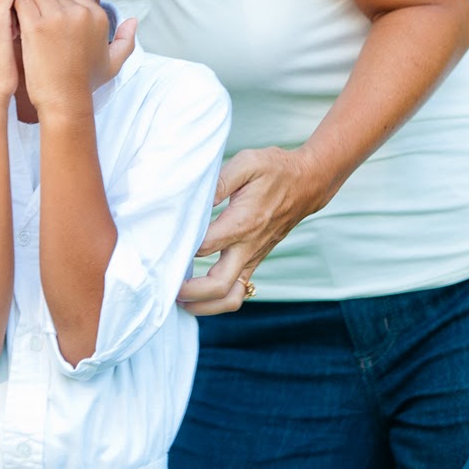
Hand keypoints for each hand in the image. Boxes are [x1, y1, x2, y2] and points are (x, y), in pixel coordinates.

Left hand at [15, 0, 136, 112]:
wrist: (64, 100)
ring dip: (27, 9)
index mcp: (98, 17)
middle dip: (43, 10)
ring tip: (26, 29)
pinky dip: (16, 13)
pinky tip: (18, 29)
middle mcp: (80, 12)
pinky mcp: (36, 25)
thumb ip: (126, 40)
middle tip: (39, 33)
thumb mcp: (113, 63)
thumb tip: (133, 20)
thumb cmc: (85, 83)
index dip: (60, 13)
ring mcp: (58, 17)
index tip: (55, 31)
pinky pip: (20, 3)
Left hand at [177, 146, 325, 314]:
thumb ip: (219, 182)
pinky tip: (197, 293)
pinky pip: (238, 292)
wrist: (307, 183)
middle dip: (190, 293)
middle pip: (219, 285)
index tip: (161, 246)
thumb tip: (194, 200)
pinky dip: (217, 300)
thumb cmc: (275, 170)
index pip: (205, 247)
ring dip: (205, 306)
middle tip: (166, 287)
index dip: (181, 249)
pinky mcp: (255, 260)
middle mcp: (248, 246)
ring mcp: (253, 257)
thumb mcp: (248, 163)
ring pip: (231, 298)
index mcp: (243, 223)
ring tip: (181, 299)